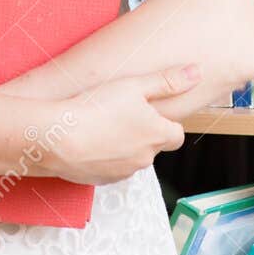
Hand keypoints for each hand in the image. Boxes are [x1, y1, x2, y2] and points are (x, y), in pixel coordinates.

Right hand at [37, 65, 196, 185]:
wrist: (58, 138)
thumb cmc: (95, 108)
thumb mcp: (134, 85)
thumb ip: (167, 81)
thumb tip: (196, 74)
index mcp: (157, 135)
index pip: (177, 135)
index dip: (167, 122)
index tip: (151, 111)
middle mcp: (144, 158)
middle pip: (154, 146)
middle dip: (144, 133)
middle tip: (122, 113)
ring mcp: (123, 172)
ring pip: (132, 158)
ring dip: (124, 145)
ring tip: (103, 125)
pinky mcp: (101, 180)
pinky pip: (111, 168)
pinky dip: (105, 156)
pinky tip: (90, 140)